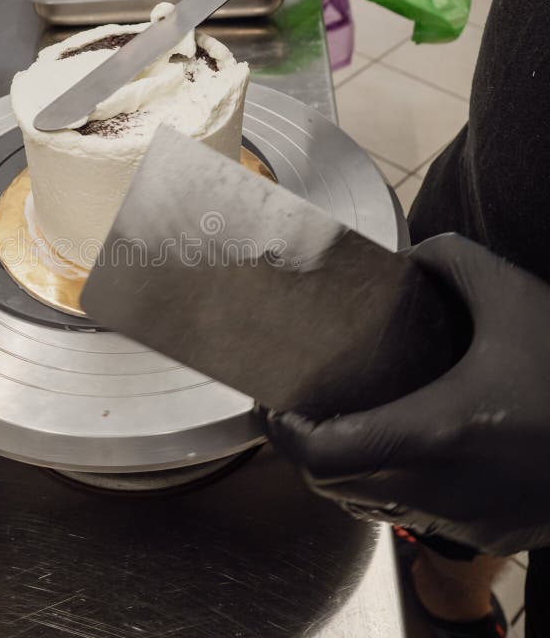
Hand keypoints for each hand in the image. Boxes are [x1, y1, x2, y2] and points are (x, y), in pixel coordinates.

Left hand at [266, 233, 549, 555]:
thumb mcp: (515, 296)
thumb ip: (451, 262)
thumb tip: (410, 258)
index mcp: (438, 431)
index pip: (324, 455)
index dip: (285, 434)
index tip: (277, 405)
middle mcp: (442, 488)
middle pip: (333, 487)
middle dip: (306, 451)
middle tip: (302, 410)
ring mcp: (467, 520)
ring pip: (368, 508)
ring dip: (343, 472)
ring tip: (344, 425)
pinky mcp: (491, 533)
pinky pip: (411, 517)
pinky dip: (386, 488)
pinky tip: (402, 450)